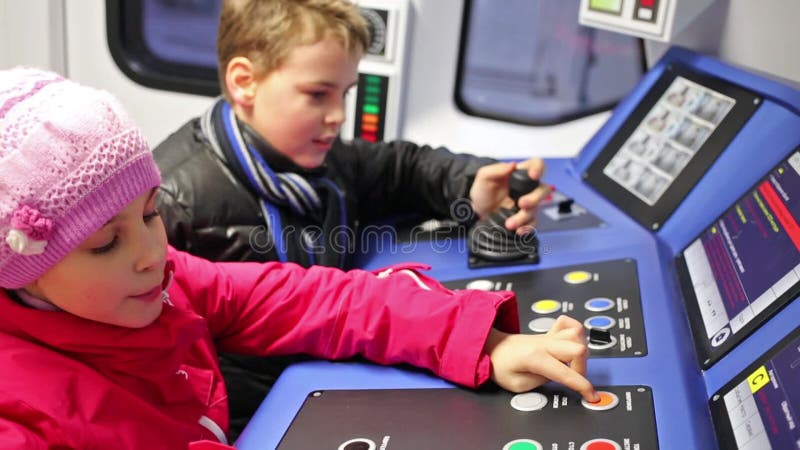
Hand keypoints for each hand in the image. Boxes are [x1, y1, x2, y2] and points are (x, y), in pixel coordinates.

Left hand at [469, 158, 550, 233]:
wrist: (477, 212)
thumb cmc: (483, 191)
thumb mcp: (484, 177)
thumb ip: (496, 169)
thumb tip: (512, 165)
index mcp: (519, 173)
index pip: (536, 164)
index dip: (539, 168)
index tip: (533, 176)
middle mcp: (527, 188)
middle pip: (543, 190)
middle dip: (534, 198)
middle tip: (521, 204)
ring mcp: (528, 204)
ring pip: (536, 209)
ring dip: (524, 217)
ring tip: (509, 223)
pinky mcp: (526, 218)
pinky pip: (533, 223)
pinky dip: (527, 228)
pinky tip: (518, 230)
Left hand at [483, 315, 597, 401]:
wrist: (489, 346)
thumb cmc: (499, 365)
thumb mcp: (517, 385)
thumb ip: (541, 382)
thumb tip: (558, 376)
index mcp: (535, 357)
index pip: (566, 372)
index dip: (582, 386)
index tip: (592, 396)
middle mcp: (544, 343)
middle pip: (578, 349)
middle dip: (582, 368)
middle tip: (572, 377)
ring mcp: (547, 336)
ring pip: (577, 334)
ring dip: (580, 351)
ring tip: (569, 362)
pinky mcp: (548, 333)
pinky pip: (568, 323)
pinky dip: (574, 331)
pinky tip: (568, 344)